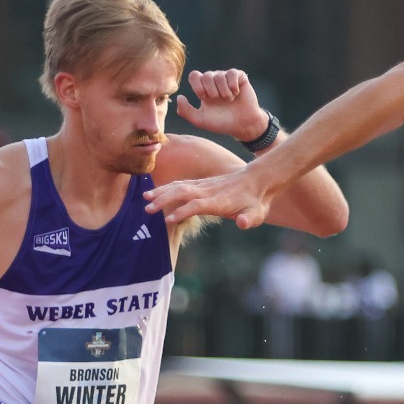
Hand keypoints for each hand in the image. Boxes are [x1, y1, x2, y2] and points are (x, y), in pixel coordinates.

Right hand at [144, 167, 272, 228]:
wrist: (257, 180)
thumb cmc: (256, 201)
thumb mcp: (258, 213)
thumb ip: (249, 219)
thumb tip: (243, 223)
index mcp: (220, 200)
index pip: (197, 205)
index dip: (183, 212)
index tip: (168, 219)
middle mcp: (209, 191)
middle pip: (183, 192)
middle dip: (165, 200)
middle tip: (148, 210)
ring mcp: (204, 185)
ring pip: (179, 185)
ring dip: (162, 191)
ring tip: (145, 198)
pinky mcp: (202, 184)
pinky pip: (181, 184)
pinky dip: (167, 187)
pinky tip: (156, 192)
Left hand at [174, 69, 268, 141]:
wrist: (242, 125)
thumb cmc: (222, 122)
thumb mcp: (200, 120)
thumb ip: (185, 111)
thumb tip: (179, 96)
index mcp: (203, 88)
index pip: (194, 76)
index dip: (198, 87)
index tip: (205, 99)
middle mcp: (214, 81)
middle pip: (206, 76)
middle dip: (212, 92)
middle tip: (219, 101)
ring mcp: (226, 78)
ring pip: (219, 76)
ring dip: (224, 92)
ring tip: (229, 100)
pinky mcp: (239, 77)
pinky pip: (232, 73)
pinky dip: (233, 86)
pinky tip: (236, 94)